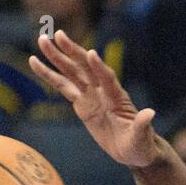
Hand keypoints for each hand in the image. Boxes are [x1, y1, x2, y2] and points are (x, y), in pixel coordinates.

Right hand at [29, 29, 160, 167]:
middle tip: (59, 35)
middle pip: (85, 68)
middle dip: (73, 52)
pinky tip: (35, 62)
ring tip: (42, 40)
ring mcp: (91, 95)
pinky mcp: (81, 103)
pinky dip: (49, 75)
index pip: (107, 78)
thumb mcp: (141, 138)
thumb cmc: (140, 144)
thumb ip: (142, 125)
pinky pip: (62, 86)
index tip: (90, 54)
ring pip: (71, 72)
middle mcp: (103, 91)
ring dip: (56, 57)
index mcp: (118, 97)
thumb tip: (150, 113)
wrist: (132, 149)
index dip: (99, 67)